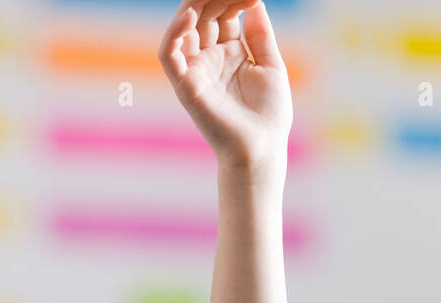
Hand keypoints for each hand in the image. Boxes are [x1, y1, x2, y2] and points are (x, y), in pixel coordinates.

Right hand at [158, 1, 291, 175]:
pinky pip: (169, 54)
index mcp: (230, 53)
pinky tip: (189, 14)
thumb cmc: (268, 116)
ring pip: (184, 27)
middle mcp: (209, 58)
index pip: (222, 13)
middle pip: (203, 15)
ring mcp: (196, 70)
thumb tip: (255, 3)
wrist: (261, 149)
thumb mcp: (271, 67)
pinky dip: (174, 32)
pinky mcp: (185, 85)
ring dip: (194, 5)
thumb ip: (260, 35)